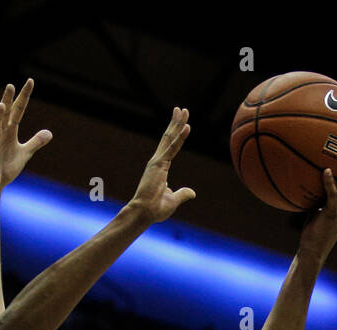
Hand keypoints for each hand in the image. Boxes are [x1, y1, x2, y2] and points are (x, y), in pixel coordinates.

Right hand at [0, 80, 51, 201]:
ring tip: (2, 105)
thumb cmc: (4, 168)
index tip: (30, 81)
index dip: (24, 97)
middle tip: (11, 85)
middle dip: (7, 101)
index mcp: (9, 132)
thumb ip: (35, 142)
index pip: (18, 111)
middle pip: (4, 115)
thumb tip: (49, 132)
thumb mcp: (24, 154)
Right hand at [128, 107, 195, 224]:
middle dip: (176, 122)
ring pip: (170, 138)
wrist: (144, 213)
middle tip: (182, 109)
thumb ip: (182, 194)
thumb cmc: (155, 209)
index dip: (177, 134)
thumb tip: (192, 192)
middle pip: (169, 137)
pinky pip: (172, 148)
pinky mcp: (158, 165)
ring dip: (177, 124)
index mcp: (161, 167)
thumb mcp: (173, 200)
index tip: (183, 123)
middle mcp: (158, 161)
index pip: (171, 147)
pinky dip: (180, 138)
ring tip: (184, 111)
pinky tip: (187, 127)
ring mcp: (157, 162)